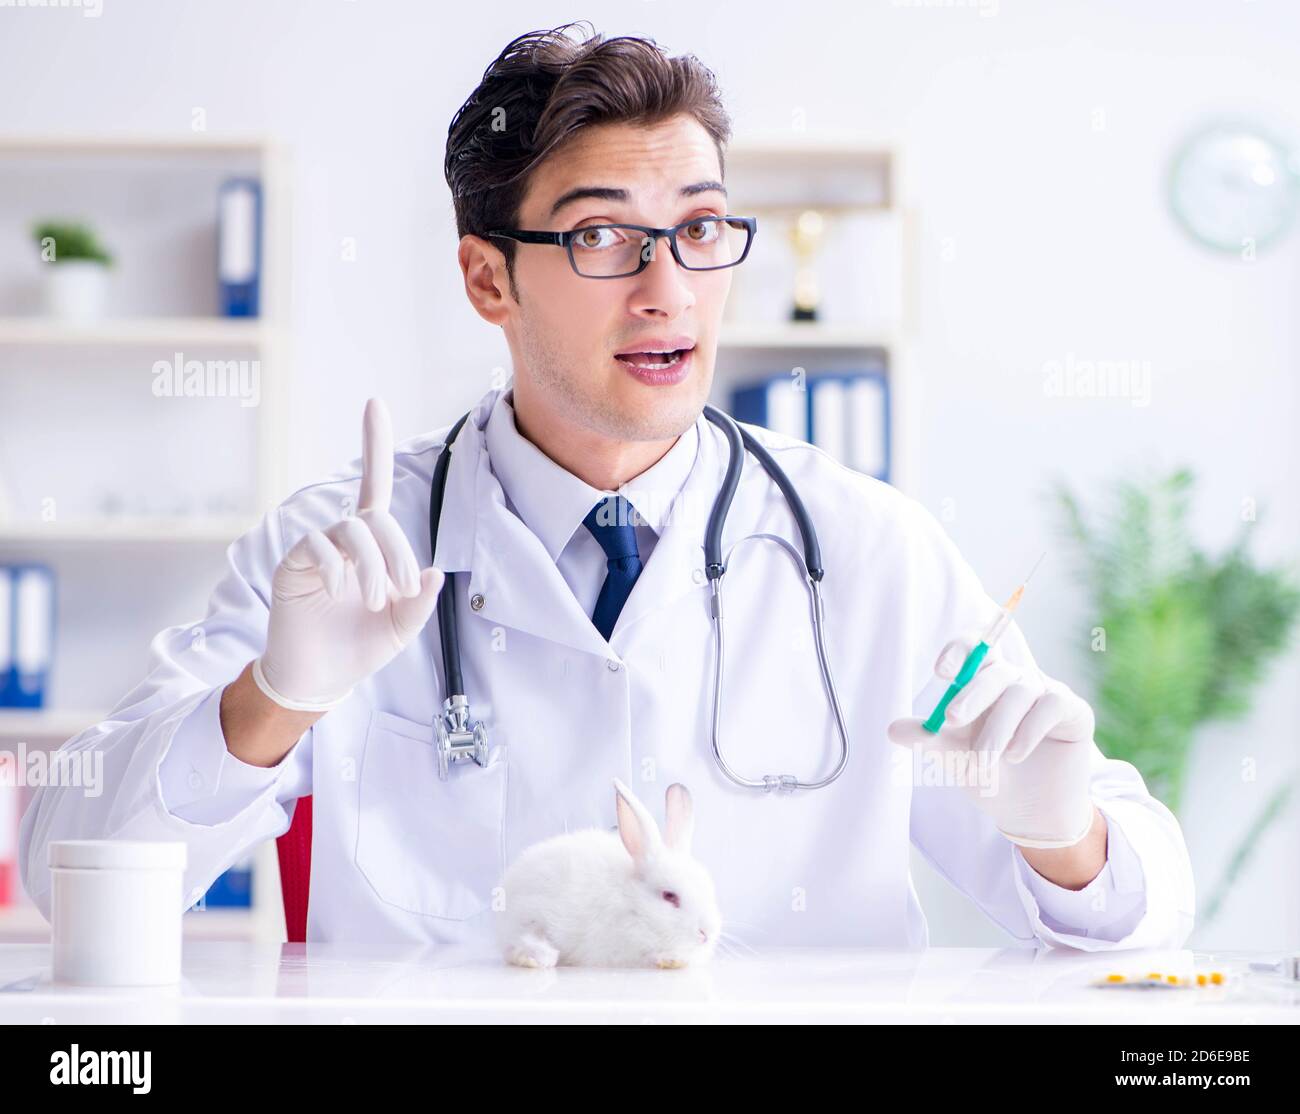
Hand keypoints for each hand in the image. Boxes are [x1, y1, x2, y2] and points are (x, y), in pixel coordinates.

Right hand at [252, 398, 444, 710]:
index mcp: (371, 546)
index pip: (373, 486)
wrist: (320, 679)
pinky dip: (334, 566)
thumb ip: (420, 600)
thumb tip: (433, 572)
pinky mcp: (292, 564)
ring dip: (371, 564)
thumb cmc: (361, 647)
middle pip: (375, 517)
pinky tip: (338, 590)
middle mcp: (343, 540)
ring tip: (378, 601)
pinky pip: (316, 545)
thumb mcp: (403, 626)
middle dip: (395, 550)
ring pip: (351, 530)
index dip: (373, 444)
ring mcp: (316, 550)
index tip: (374, 402)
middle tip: (399, 591)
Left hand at [888, 632, 1095, 847]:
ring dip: (997, 730)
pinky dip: (1028, 731)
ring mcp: (1046, 693)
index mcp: (985, 683)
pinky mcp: (1073, 710)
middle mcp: (1017, 681)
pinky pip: (1050, 705)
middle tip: (951, 719)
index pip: (975, 649)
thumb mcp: (954, 758)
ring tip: (984, 761)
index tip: (941, 671)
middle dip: (971, 694)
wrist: (1031, 814)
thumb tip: (893, 730)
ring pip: (1019, 694)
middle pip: (995, 670)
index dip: (959, 650)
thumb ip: (929, 740)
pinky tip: (1015, 756)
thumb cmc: (991, 776)